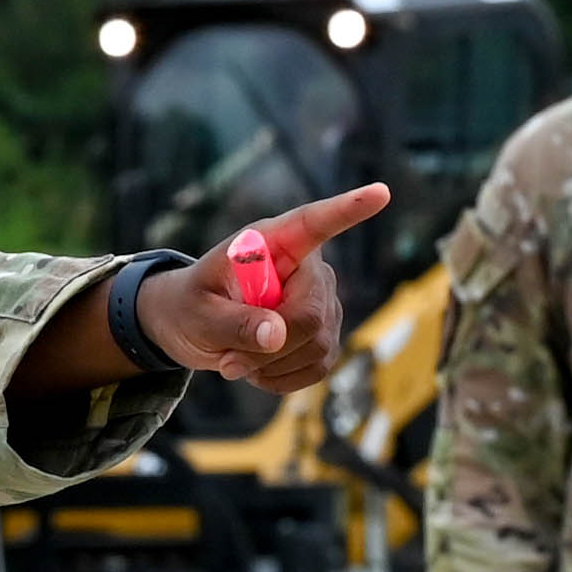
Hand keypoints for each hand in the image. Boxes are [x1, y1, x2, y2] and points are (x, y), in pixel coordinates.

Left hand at [126, 183, 397, 389]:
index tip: (380, 193)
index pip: (314, 223)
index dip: (348, 209)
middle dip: (270, 348)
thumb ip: (233, 322)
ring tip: (237, 357)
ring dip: (270, 367)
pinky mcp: (325, 336)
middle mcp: (308, 268)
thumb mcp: (198, 313)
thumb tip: (276, 336)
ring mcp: (322, 302)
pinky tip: (258, 369)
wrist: (193, 327)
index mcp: (273, 243)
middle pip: (311, 315)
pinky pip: (317, 367)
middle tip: (227, 361)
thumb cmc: (191, 305)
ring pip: (315, 346)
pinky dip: (281, 379)